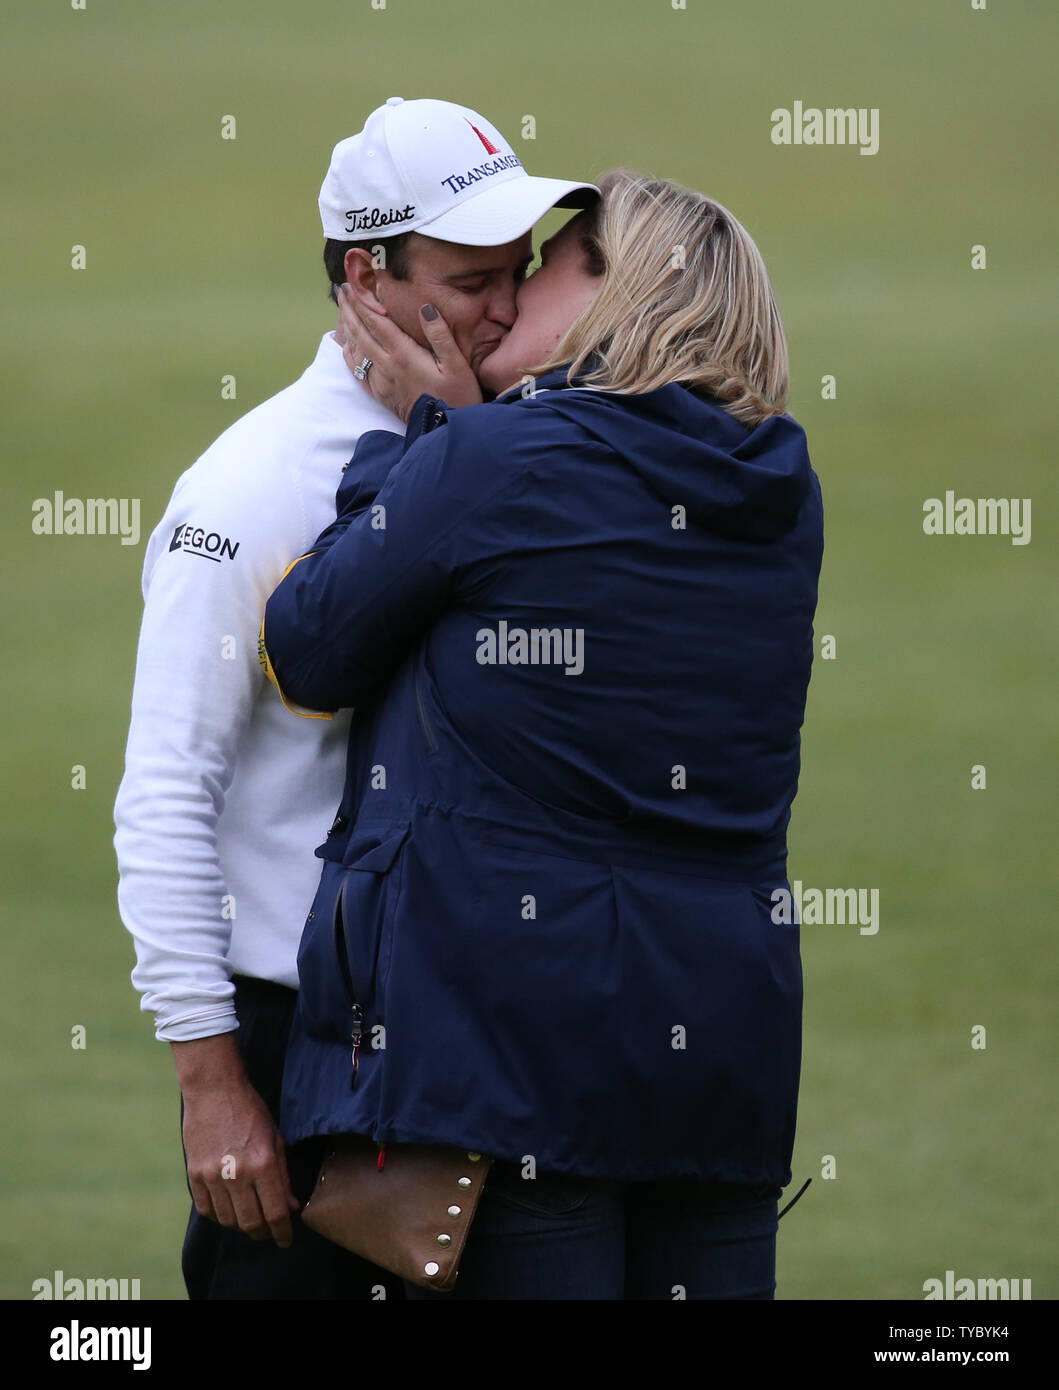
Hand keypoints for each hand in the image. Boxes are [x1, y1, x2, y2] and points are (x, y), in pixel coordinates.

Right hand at [173, 1035, 298, 1246]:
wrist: (214, 1090)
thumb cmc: (250, 1112)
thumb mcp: (275, 1139)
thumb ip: (283, 1176)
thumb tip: (290, 1207)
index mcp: (263, 1164)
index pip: (276, 1213)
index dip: (283, 1232)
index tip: (286, 1240)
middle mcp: (237, 1174)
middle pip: (251, 1223)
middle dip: (263, 1233)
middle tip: (269, 1232)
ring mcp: (212, 1176)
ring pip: (228, 1220)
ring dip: (242, 1225)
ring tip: (250, 1218)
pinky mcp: (194, 1174)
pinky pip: (207, 1209)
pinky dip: (219, 1215)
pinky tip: (229, 1208)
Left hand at [338, 284, 482, 421]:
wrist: (445, 431)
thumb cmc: (457, 397)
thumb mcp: (457, 365)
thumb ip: (440, 335)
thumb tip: (425, 308)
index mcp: (404, 355)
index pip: (376, 323)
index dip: (362, 303)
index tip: (351, 285)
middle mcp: (387, 367)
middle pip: (361, 333)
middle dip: (349, 310)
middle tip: (340, 290)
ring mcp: (381, 382)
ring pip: (356, 350)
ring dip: (347, 328)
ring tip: (342, 310)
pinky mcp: (381, 394)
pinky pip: (357, 371)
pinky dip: (349, 354)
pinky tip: (347, 345)